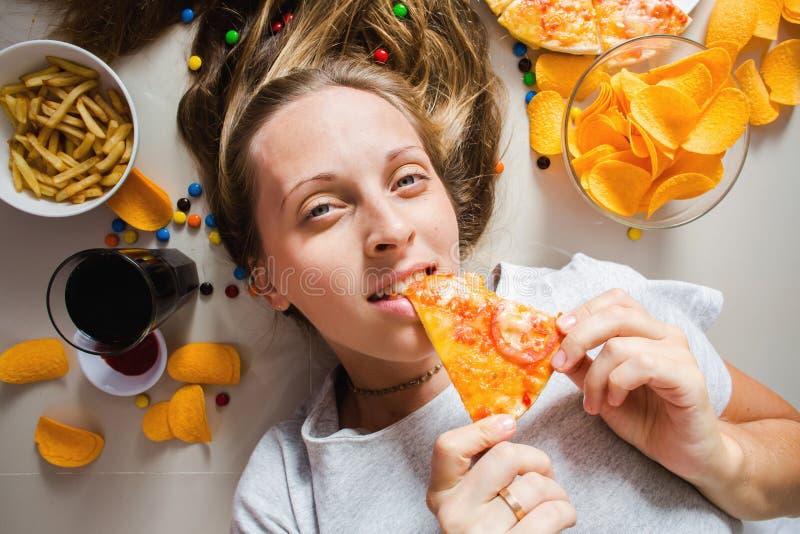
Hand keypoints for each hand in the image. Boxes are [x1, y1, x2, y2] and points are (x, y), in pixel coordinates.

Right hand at [427, 415, 575, 533]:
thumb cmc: (494, 533)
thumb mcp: (472, 504)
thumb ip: (480, 472)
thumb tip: (505, 423)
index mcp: (441, 497)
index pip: (448, 448)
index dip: (482, 428)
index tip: (508, 424)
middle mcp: (455, 516)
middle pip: (503, 458)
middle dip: (536, 459)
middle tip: (544, 473)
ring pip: (534, 485)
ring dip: (557, 490)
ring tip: (556, 502)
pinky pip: (551, 513)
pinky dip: (566, 510)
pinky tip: (563, 517)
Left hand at [552, 288, 725, 482]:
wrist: (685, 454)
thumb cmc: (647, 419)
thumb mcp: (601, 389)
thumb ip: (582, 366)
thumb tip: (556, 347)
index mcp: (646, 331)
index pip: (616, 300)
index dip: (584, 310)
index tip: (559, 331)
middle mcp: (665, 335)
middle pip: (616, 314)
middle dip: (578, 337)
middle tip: (560, 365)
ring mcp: (680, 354)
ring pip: (620, 345)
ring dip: (595, 376)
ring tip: (593, 402)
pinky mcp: (689, 377)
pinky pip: (642, 365)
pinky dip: (617, 384)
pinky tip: (616, 402)